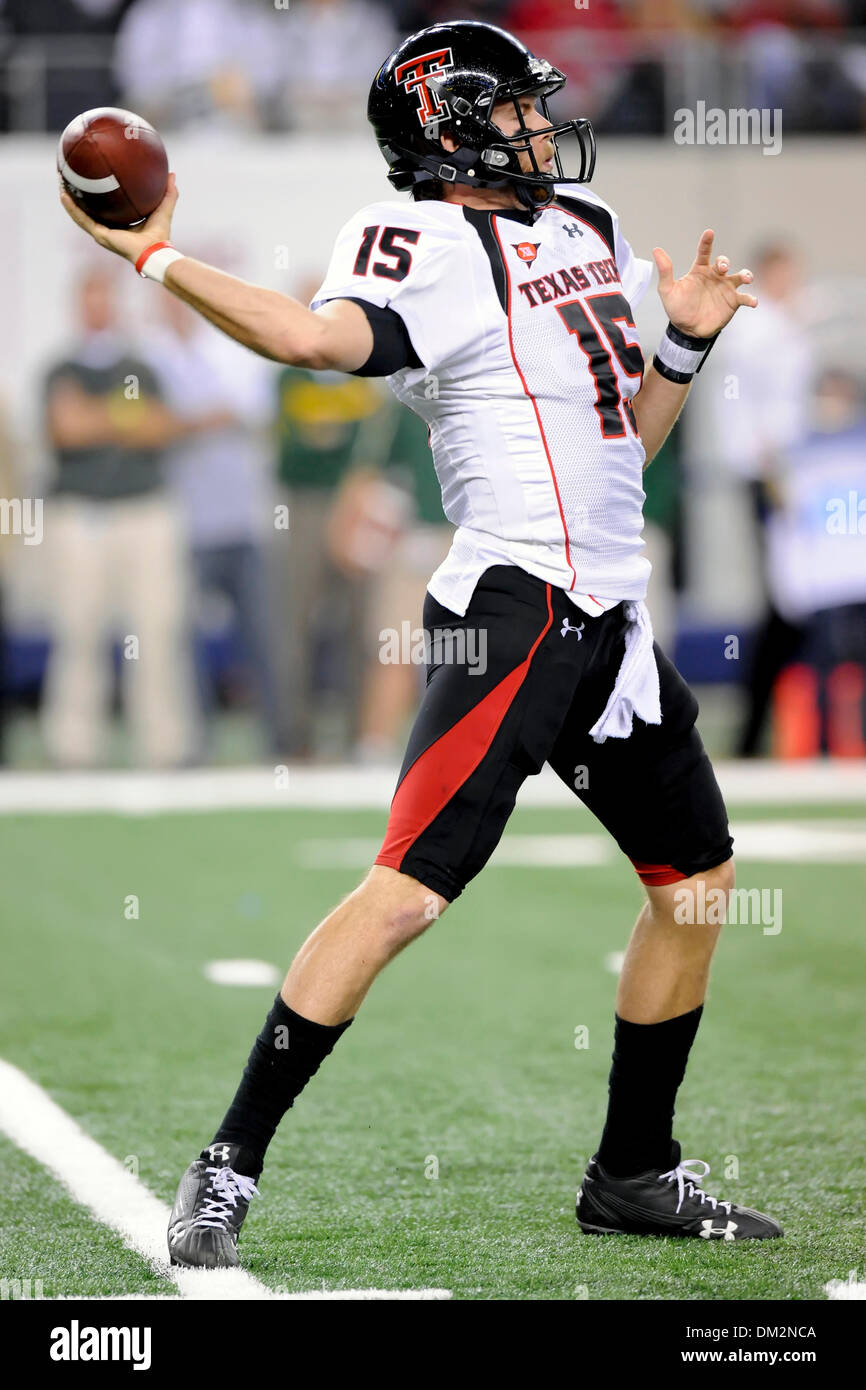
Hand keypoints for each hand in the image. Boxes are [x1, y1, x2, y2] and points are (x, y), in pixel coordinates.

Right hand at [59, 171, 178, 264]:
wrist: (155, 252)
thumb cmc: (161, 235)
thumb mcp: (164, 207)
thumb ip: (168, 192)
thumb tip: (172, 174)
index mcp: (121, 226)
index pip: (106, 209)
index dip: (98, 197)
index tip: (92, 183)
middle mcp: (109, 230)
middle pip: (89, 211)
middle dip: (79, 197)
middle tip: (70, 181)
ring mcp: (102, 234)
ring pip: (80, 215)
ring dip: (70, 201)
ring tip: (60, 184)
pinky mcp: (100, 235)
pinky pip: (82, 219)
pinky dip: (72, 209)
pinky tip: (64, 195)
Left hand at [652, 229, 756, 338]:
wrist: (687, 330)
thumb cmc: (678, 309)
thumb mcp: (668, 290)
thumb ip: (665, 271)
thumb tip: (656, 250)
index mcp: (699, 271)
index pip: (704, 252)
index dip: (707, 242)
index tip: (709, 233)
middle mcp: (714, 276)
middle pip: (723, 262)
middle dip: (724, 262)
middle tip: (722, 268)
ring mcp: (725, 288)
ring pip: (740, 276)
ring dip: (746, 275)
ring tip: (746, 279)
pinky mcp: (733, 302)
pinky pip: (745, 298)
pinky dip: (751, 298)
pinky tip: (753, 302)